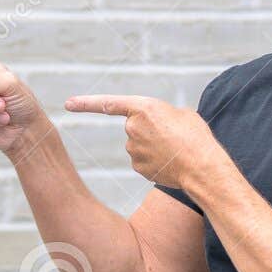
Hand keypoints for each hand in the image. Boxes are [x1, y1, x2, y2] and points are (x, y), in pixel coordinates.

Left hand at [63, 94, 222, 189]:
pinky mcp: (137, 167)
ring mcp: (133, 150)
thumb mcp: (182, 114)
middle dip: (149, 130)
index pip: (108, 103)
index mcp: (143, 107)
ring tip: (175, 150)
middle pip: (134, 126)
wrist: (202, 167)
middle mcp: (132, 128)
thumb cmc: (196, 137)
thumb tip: (155, 127)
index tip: (68, 103)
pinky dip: (155, 161)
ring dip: (154, 146)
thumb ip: (161, 115)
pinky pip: (143, 160)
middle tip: (173, 136)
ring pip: (138, 145)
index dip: (86, 103)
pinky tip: (170, 163)